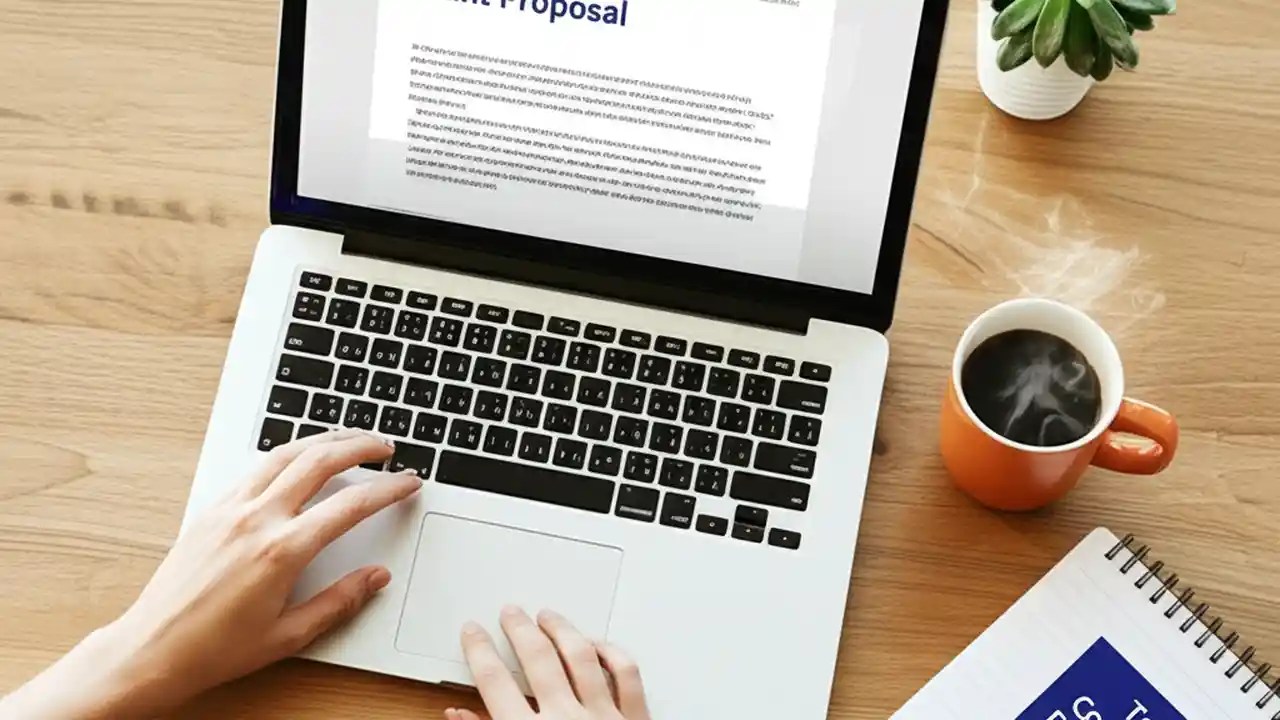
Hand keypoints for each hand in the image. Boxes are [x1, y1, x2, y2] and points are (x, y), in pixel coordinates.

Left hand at [0, 429, 420, 718]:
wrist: (152, 650)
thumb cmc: (215, 649)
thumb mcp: (290, 635)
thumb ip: (340, 601)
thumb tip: (375, 577)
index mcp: (282, 551)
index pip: (350, 505)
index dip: (388, 489)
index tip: (408, 483)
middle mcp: (256, 519)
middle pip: (319, 461)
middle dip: (360, 446)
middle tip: (385, 446)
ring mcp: (230, 509)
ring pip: (285, 453)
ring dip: (323, 440)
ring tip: (348, 438)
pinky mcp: (211, 510)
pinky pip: (255, 468)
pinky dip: (286, 453)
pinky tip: (297, 457)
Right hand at [447, 607, 650, 719]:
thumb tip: (456, 717)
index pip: (494, 682)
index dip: (479, 651)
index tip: (473, 632)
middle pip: (537, 658)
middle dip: (518, 629)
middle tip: (509, 612)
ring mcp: (604, 718)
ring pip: (581, 656)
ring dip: (562, 630)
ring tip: (548, 616)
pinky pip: (627, 674)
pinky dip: (613, 653)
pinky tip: (598, 644)